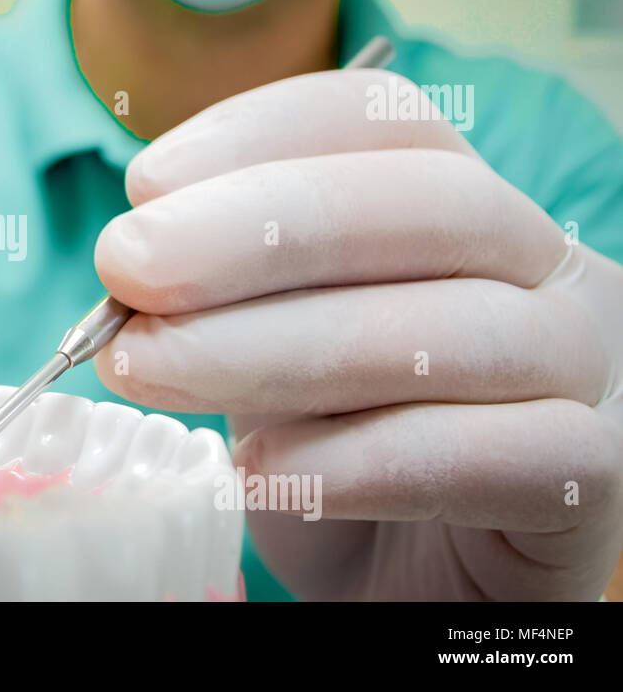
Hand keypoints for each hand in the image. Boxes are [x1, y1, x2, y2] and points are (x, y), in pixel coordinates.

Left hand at [93, 68, 622, 599]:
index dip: (262, 134)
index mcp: (466, 207)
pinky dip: (362, 460)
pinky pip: (495, 455)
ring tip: (150, 370)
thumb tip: (127, 270)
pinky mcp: (590, 483)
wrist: (413, 582)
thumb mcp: (265, 346)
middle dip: (256, 230)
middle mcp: (548, 268)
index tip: (144, 182)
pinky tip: (262, 468)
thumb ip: (219, 300)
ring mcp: (589, 371)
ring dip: (275, 347)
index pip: (386, 121)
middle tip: (126, 267)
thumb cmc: (335, 444)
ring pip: (454, 332)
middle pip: (429, 205)